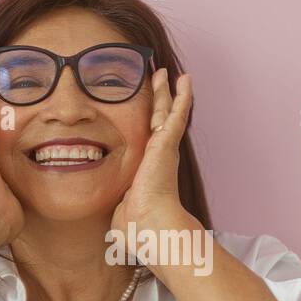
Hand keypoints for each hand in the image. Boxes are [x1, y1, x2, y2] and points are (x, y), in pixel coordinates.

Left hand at [110, 68, 199, 258]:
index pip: (147, 140)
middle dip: (158, 99)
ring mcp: (165, 148)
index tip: (146, 111)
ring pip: (166, 112)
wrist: (151, 226)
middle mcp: (160, 156)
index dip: (146, 124)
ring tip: (167, 73)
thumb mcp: (121, 212)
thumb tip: (114, 223)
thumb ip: (118, 209)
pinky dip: (182, 96)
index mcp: (149, 169)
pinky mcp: (167, 143)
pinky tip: (186, 79)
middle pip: (158, 119)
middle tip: (158, 80)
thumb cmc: (139, 227)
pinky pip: (177, 114)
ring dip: (167, 92)